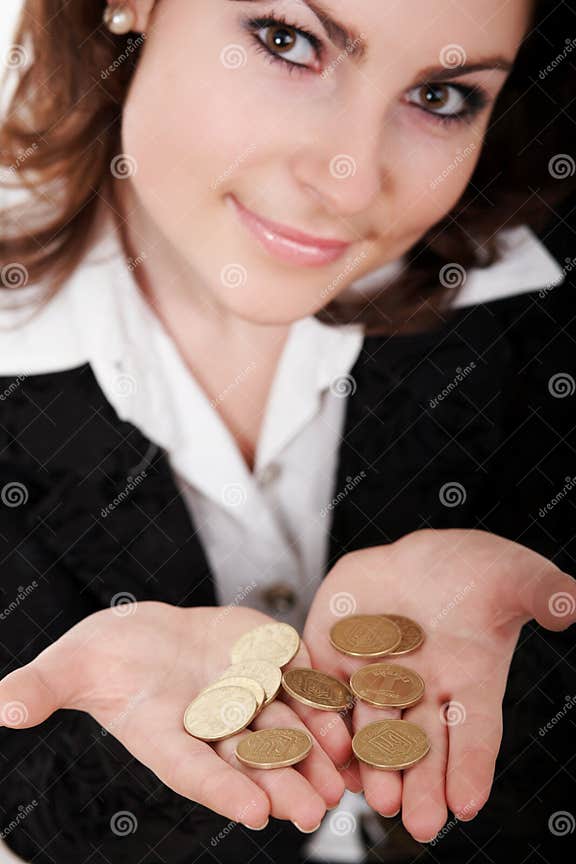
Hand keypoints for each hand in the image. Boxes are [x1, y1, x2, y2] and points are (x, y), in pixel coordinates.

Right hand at [0, 601, 348, 829]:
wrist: (144, 633)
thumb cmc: (103, 658)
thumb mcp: (70, 666)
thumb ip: (43, 689)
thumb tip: (2, 707)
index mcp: (167, 738)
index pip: (196, 770)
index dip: (225, 789)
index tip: (255, 811)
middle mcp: (211, 726)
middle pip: (251, 760)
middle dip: (282, 783)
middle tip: (312, 811)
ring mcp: (244, 696)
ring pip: (285, 727)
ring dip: (314, 751)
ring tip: (340, 773)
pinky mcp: (267, 663)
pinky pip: (299, 682)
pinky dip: (322, 699)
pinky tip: (347, 716)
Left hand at [302, 528, 575, 842]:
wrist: (425, 560)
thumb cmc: (481, 575)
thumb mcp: (516, 578)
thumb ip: (541, 594)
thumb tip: (573, 604)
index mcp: (470, 680)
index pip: (474, 731)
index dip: (472, 765)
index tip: (468, 804)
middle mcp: (422, 689)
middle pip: (421, 742)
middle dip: (419, 782)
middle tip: (417, 822)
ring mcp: (377, 673)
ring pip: (371, 724)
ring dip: (372, 762)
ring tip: (373, 798)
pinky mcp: (336, 651)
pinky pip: (326, 687)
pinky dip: (323, 716)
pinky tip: (324, 750)